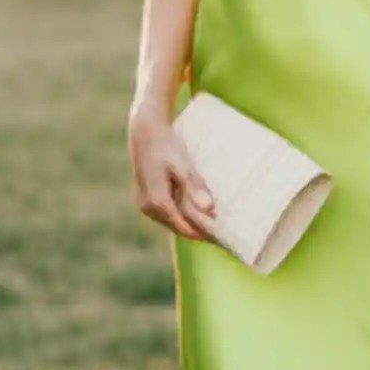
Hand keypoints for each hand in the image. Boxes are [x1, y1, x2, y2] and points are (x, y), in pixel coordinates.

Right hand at [127, 112, 216, 240]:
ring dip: (192, 224)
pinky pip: (168, 214)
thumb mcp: (183, 166)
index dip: (205, 234)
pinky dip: (183, 215)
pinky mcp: (147, 200)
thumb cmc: (166, 146)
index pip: (185, 228)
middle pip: (179, 228)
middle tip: (224, 233)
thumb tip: (209, 209)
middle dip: (200, 231)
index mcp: (158, 202)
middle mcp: (149, 208)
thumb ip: (195, 187)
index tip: (224, 237)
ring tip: (215, 224)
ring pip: (173, 222)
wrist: (145, 132)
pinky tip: (199, 212)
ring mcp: (146, 206)